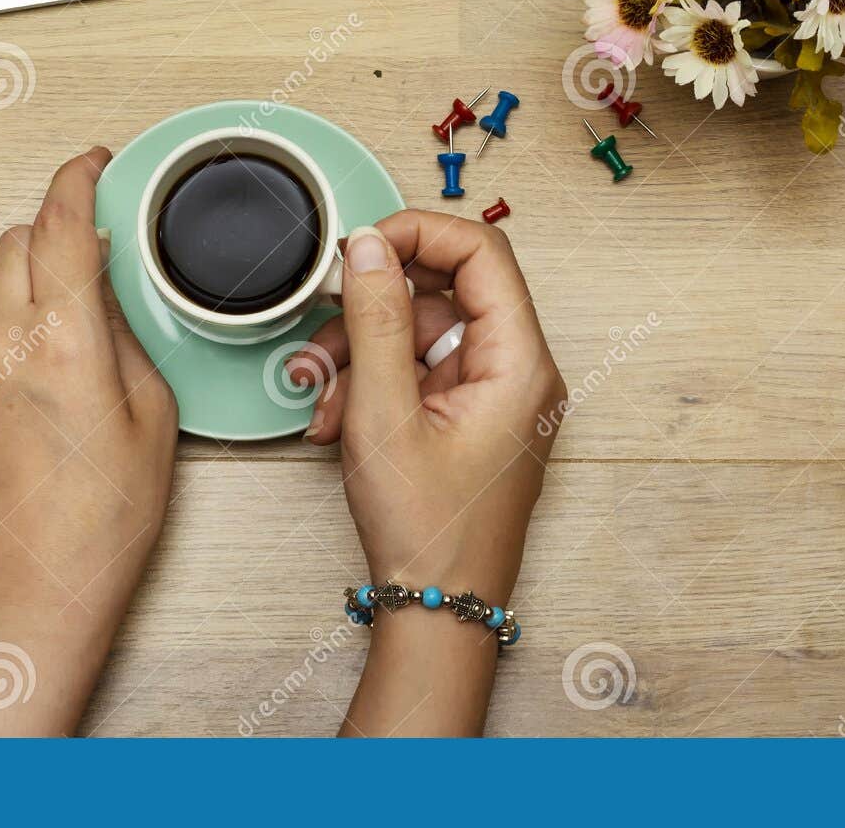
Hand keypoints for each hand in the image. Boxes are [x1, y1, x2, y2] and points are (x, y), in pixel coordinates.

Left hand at [0, 148, 176, 735]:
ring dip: (13, 293)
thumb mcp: (153, 411)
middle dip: (51, 242)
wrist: (34, 581)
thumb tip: (105, 287)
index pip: (62, 222)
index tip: (91, 165)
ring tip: (45, 348)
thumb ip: (124, 332)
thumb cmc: (102, 514)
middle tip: (80, 272)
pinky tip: (4, 379)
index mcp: (63, 339)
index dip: (79, 179)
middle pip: (15, 243)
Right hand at [286, 211, 565, 734]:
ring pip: (422, 332)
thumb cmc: (429, 532)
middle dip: (375, 307)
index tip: (362, 244)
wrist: (440, 611)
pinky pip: (419, 372)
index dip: (418, 233)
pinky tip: (338, 420)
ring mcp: (493, 395)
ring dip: (363, 354)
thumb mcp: (385, 415)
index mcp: (520, 362)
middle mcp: (517, 371)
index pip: (482, 252)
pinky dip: (374, 385)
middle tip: (327, 325)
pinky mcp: (468, 417)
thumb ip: (374, 320)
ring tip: (325, 397)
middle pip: (445, 291)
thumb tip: (369, 246)